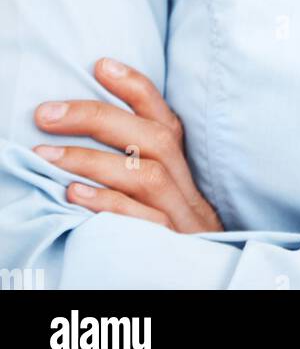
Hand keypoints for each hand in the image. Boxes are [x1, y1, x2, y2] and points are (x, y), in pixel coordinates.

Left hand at [32, 57, 223, 232]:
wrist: (203, 283)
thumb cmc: (166, 233)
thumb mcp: (157, 195)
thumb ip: (134, 162)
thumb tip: (85, 127)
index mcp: (181, 168)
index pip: (164, 117)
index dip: (136, 87)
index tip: (100, 65)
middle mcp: (185, 186)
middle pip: (153, 138)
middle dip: (97, 118)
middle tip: (46, 114)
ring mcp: (181, 217)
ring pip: (147, 176)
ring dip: (93, 161)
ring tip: (47, 156)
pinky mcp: (171, 247)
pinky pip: (143, 222)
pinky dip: (108, 204)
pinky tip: (75, 194)